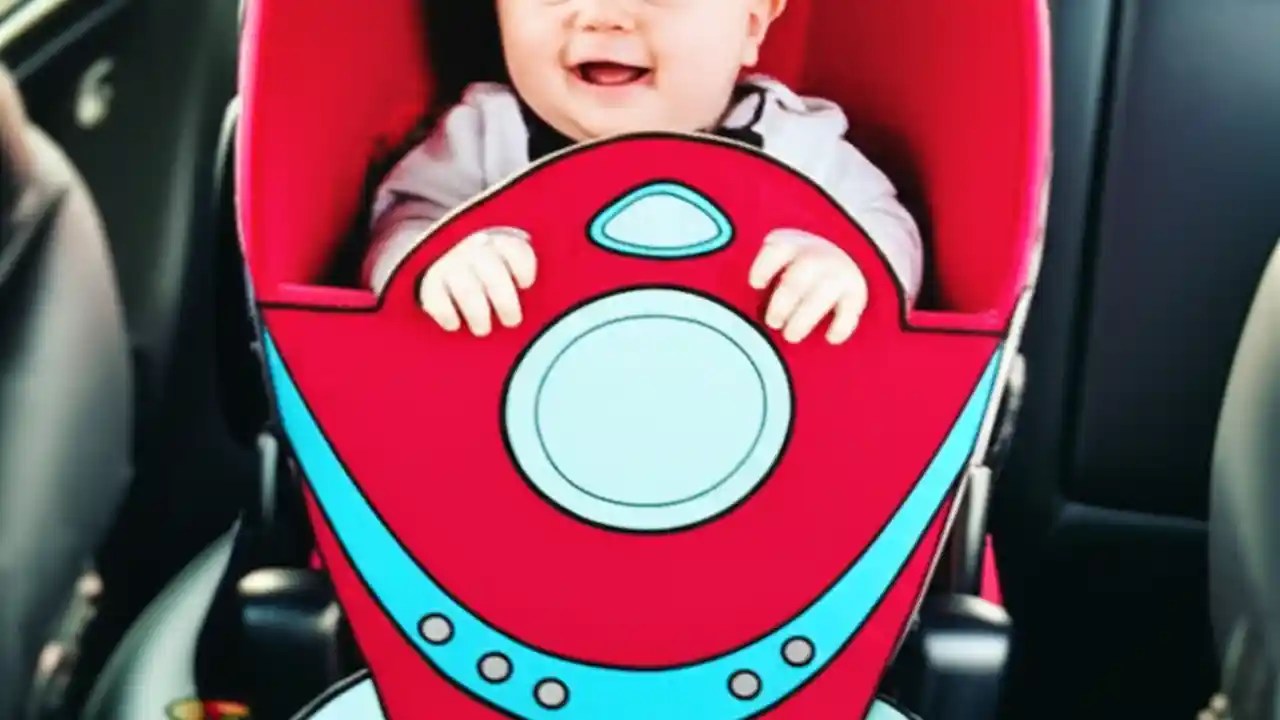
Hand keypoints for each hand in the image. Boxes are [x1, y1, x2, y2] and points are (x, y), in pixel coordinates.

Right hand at [419, 227, 535, 335]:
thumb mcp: (506, 261)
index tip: (525, 285)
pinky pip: (437, 301)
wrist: (439, 257)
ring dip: (478, 314)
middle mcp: (474, 249)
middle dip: (506, 302)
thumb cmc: (487, 270)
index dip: (524, 268)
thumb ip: (522, 274)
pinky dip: (447, 315)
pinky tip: (454, 324)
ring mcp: (450, 263)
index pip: (516, 250)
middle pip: (493, 274)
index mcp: (499, 242)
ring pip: (467, 291)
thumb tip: (549, 300)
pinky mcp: (428, 282)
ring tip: (482, 329)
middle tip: (511, 320)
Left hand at [748, 228, 867, 343]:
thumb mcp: (774, 264)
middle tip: (773, 322)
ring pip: (823, 293)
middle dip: (783, 303)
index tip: (755, 285)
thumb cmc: (790, 270)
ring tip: (790, 335)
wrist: (836, 259)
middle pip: (798, 278)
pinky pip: (851, 309)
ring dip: (805, 317)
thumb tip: (736, 309)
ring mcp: (838, 273)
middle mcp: (815, 255)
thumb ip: (760, 281)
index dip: (765, 266)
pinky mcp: (855, 292)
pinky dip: (842, 324)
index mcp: (789, 245)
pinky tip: (830, 338)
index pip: (777, 249)